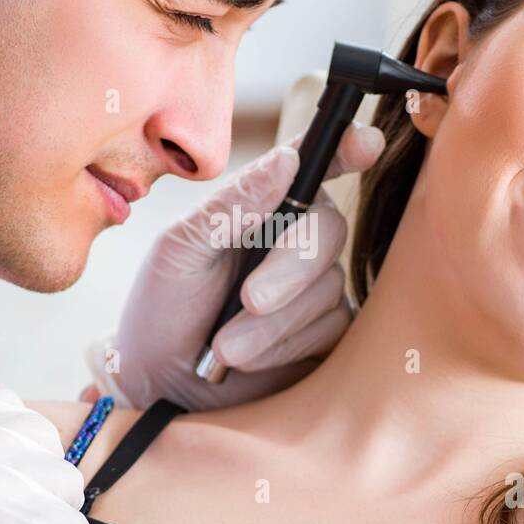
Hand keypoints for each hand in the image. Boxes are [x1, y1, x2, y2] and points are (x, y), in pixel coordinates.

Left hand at [94, 121, 384, 411]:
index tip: (364, 143)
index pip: (313, 164)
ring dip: (272, 323)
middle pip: (327, 232)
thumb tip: (286, 160)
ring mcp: (317, 286)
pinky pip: (330, 331)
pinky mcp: (326, 333)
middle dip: (287, 270)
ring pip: (326, 289)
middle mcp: (299, 238)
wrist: (159, 381)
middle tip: (248, 300)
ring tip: (224, 347)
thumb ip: (232, 205)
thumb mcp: (181, 248)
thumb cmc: (164, 305)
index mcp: (265, 203)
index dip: (345, 149)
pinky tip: (247, 359)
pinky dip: (283, 346)